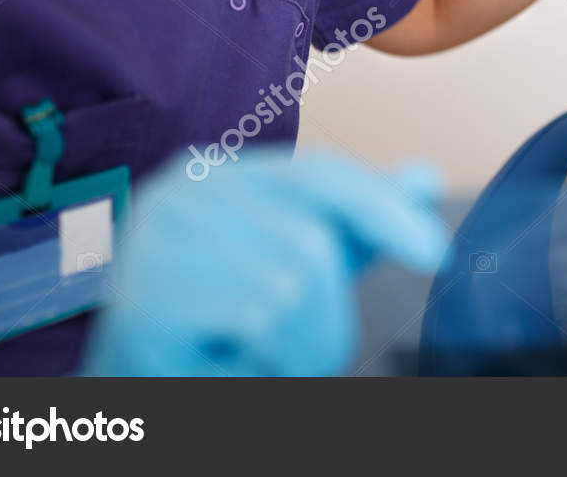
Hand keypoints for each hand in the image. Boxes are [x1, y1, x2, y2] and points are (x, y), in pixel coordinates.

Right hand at [80, 149, 448, 375]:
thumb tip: (425, 175)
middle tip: (296, 355)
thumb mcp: (292, 267)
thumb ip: (353, 223)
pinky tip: (222, 363)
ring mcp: (151, 239)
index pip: (321, 175)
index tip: (436, 254)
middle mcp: (180, 191)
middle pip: (312, 238)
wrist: (129, 393)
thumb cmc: (215, 332)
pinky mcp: (140, 297)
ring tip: (252, 358)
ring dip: (294, 344)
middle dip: (328, 312)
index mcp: (215, 173)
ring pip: (288, 286)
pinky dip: (258, 358)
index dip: (384, 211)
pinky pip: (253, 320)